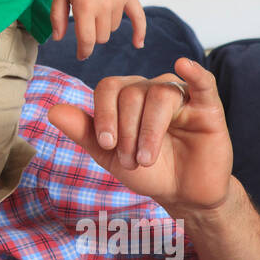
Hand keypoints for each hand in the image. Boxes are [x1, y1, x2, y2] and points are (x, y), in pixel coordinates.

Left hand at [47, 57, 233, 218]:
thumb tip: (51, 110)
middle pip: (132, 93)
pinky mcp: (207, 107)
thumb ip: (84, 131)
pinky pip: (202, 82)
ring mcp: (180, 95)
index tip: (107, 145)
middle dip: (127, 131)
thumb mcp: (109, 155)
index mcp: (127, 94)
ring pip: (159, 95)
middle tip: (132, 161)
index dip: (104, 115)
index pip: (108, 88)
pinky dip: (194, 72)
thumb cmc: (147, 171)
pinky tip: (184, 65)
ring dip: (149, 131)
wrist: (182, 194)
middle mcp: (152, 88)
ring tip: (147, 160)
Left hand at [50, 0, 145, 59]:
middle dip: (92, 36)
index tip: (80, 55)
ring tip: (95, 9)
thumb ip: (57, 16)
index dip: (83, 52)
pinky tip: (138, 44)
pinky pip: (139, 17)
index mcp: (85, 7)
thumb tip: (58, 38)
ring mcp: (119, 1)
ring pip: (114, 27)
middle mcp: (104, 6)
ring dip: (104, 26)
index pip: (87, 41)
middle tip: (83, 24)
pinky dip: (140, 32)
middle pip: (102, 37)